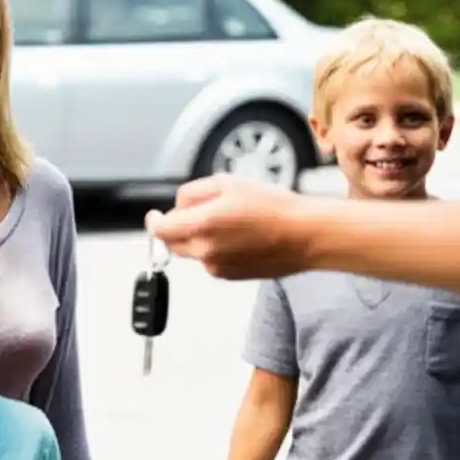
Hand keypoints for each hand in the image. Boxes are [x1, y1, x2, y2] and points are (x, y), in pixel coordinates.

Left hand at [145, 174, 305, 279]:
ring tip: (230, 223)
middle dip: (177, 228)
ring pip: (192, 252)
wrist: (304, 235)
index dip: (154, 221)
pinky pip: (210, 261)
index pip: (161, 230)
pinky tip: (240, 237)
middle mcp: (205, 251)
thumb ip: (193, 193)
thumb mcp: (228, 183)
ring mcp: (216, 266)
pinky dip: (215, 249)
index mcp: (201, 225)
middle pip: (173, 243)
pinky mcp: (229, 276)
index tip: (154, 215)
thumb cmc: (272, 206)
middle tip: (199, 212)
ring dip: (198, 238)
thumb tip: (179, 205)